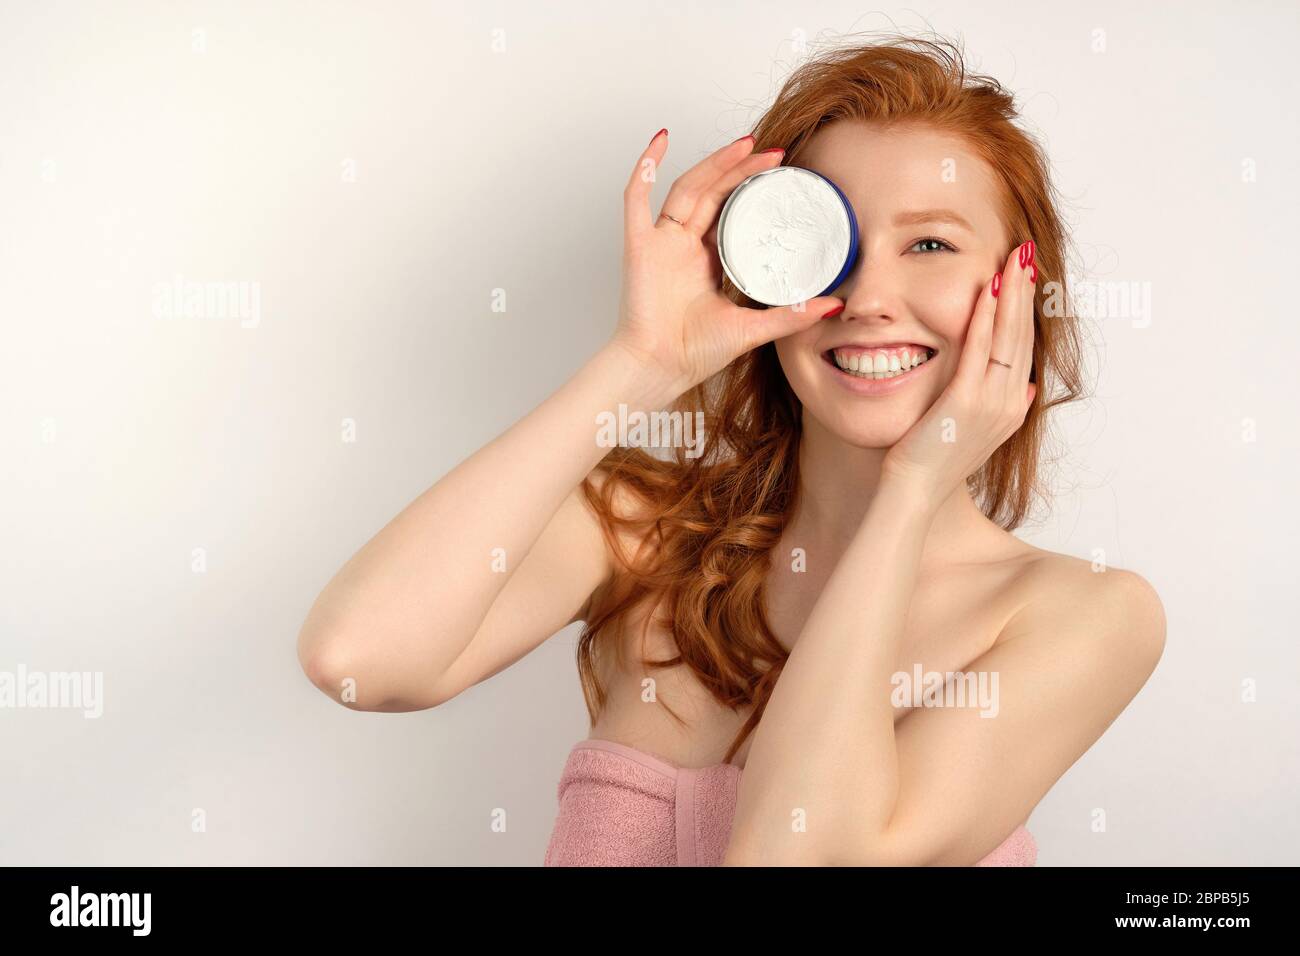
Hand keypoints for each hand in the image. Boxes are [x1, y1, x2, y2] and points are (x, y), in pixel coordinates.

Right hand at [610, 129, 844, 398]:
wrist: (660, 370)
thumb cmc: (695, 353)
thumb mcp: (755, 328)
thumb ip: (793, 315)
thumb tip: (836, 305)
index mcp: (707, 260)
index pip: (732, 211)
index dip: (753, 188)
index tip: (782, 172)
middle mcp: (683, 245)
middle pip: (713, 192)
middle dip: (742, 169)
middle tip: (775, 153)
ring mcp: (660, 243)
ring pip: (687, 188)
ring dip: (714, 163)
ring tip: (744, 145)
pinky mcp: (639, 247)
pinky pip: (635, 199)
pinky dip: (643, 169)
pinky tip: (659, 141)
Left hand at [881, 241, 1039, 510]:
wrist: (914, 494)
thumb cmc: (931, 465)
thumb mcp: (974, 434)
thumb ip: (999, 409)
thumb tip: (1023, 387)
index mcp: (1011, 408)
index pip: (1024, 348)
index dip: (1026, 311)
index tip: (1025, 279)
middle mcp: (1010, 404)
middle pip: (1024, 335)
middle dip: (1027, 292)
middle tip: (1026, 254)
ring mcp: (992, 403)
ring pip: (1009, 337)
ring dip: (1013, 294)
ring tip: (1016, 259)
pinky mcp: (966, 403)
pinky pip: (980, 350)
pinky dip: (986, 317)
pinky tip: (988, 289)